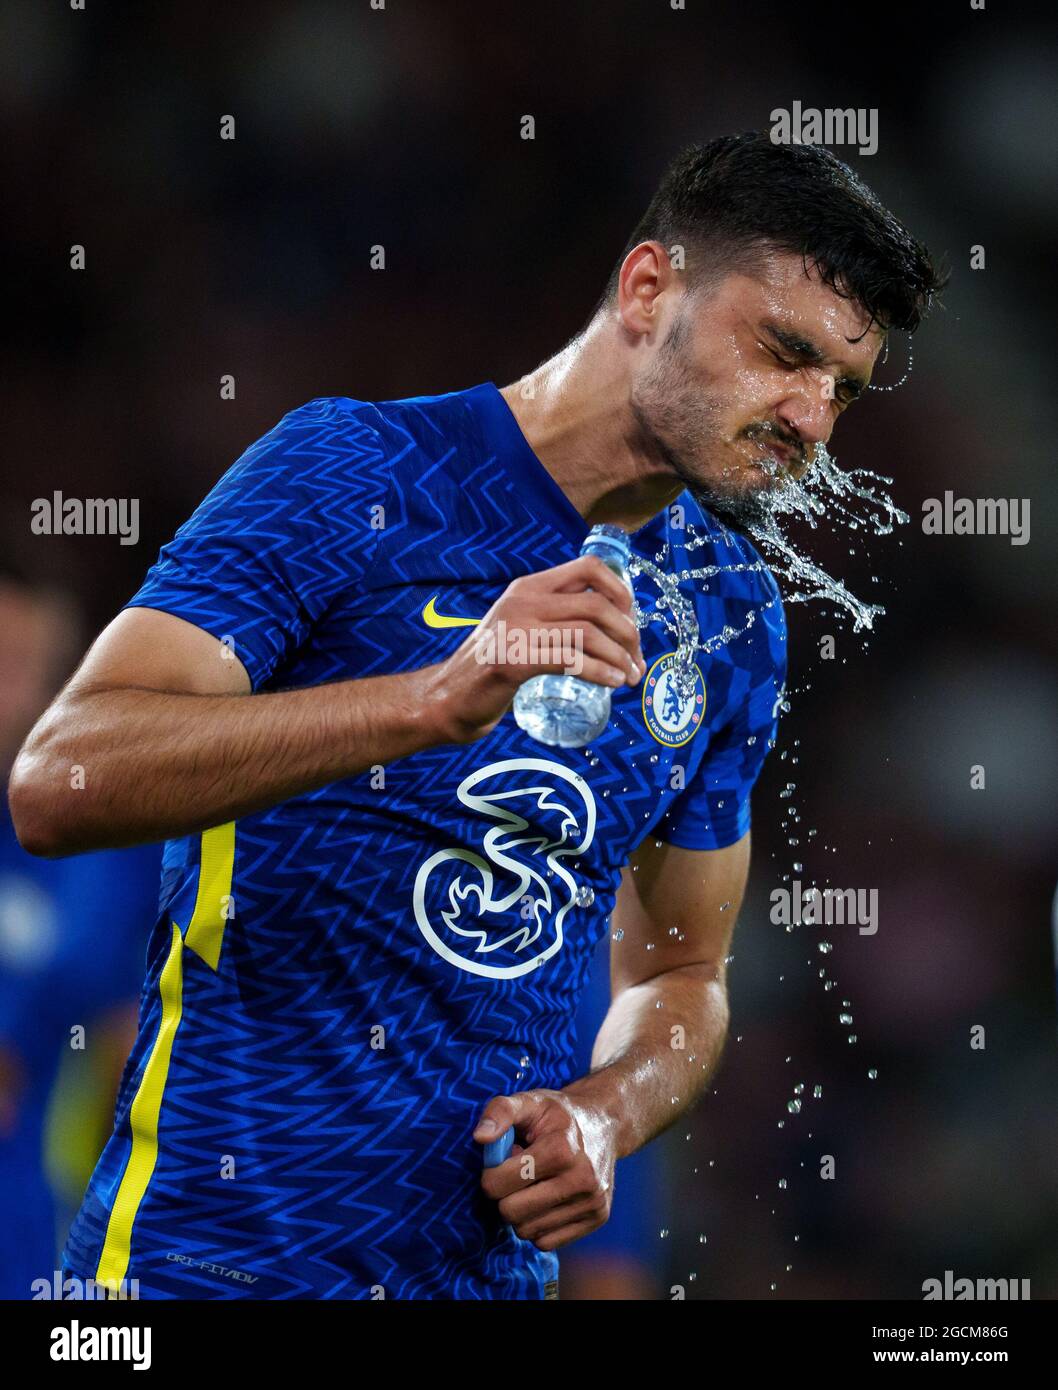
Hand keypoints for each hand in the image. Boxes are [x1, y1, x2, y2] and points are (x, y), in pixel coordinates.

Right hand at [423, 554, 645, 743]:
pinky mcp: (514, 662)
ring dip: (620, 657)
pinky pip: (571, 660)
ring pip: (588, 633)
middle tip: (638, 659)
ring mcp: (516, 630)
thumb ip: (555, 616)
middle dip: (628, 632)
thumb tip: (611, 623)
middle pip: (596, 604)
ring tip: (631, 676)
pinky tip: (612, 682)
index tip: (633, 619)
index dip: (621, 590)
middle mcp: (523, 602)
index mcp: (529, 587)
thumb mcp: (521, 627)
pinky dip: (601, 672)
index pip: (589, 567)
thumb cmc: (491, 666)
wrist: (447, 698)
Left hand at [474, 1088, 617, 1250]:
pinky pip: (546, 1242)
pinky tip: (546, 1200)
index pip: (499, 1184)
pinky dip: (538, 1225)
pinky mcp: (598, 1219)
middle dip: (504, 1195)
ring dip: (521, 1212)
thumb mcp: (529, 1101)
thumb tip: (480, 1137)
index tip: (504, 1158)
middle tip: (518, 1174)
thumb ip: (500, 1111)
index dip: (491, 1172)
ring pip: (527, 1232)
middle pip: (511, 1212)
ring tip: (534, 1185)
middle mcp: (581, 1179)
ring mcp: (592, 1202)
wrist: (604, 1123)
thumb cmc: (558, 1115)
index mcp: (561, 1149)